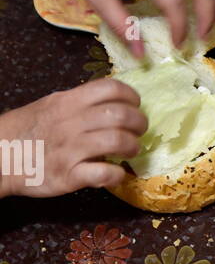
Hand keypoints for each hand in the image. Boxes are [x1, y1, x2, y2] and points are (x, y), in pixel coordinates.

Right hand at [0, 79, 145, 198]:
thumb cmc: (25, 132)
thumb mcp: (49, 107)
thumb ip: (77, 105)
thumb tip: (109, 104)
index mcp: (67, 101)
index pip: (110, 88)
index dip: (131, 96)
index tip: (135, 106)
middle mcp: (71, 122)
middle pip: (121, 115)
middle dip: (139, 123)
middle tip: (139, 131)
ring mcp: (71, 149)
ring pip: (118, 141)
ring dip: (132, 147)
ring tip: (131, 151)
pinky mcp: (69, 175)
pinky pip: (104, 173)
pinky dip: (118, 175)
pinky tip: (117, 174)